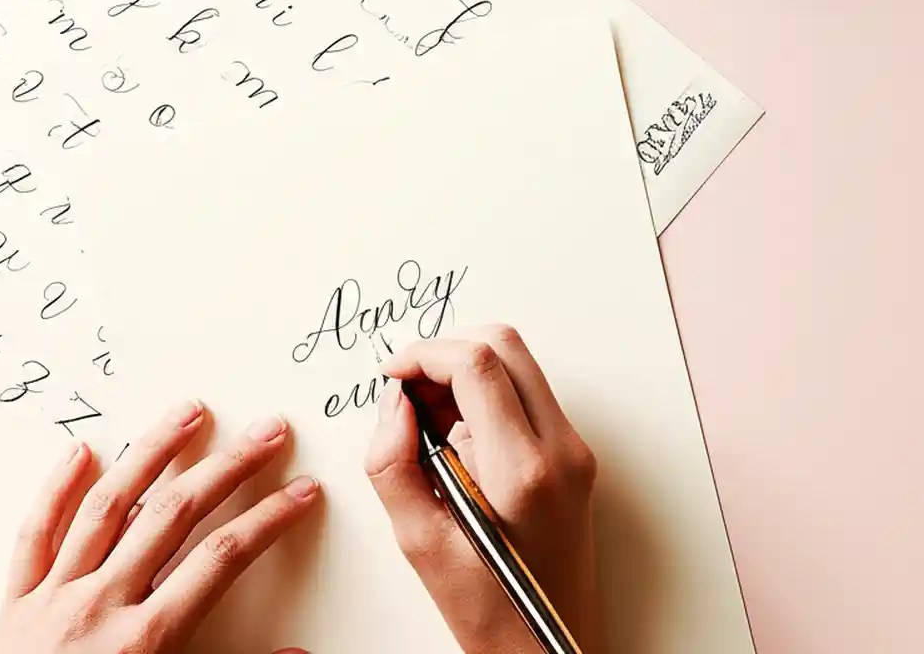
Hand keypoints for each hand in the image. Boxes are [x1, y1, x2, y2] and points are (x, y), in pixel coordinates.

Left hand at [0, 401, 317, 653]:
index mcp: (146, 644)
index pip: (222, 561)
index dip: (269, 521)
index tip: (302, 492)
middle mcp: (100, 608)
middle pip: (174, 517)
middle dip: (228, 468)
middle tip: (267, 432)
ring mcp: (53, 598)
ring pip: (107, 507)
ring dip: (151, 453)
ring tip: (187, 412)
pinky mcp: (14, 603)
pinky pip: (34, 535)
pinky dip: (55, 489)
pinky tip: (80, 450)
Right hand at [365, 325, 602, 653]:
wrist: (547, 651)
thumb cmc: (492, 611)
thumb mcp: (420, 542)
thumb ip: (393, 463)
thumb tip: (393, 403)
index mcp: (523, 471)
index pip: (478, 363)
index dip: (423, 355)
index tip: (392, 377)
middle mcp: (561, 450)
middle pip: (504, 344)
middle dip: (445, 352)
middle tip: (407, 393)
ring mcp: (573, 451)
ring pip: (517, 363)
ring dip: (464, 371)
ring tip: (427, 422)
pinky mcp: (571, 457)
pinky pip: (525, 393)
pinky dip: (483, 394)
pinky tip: (453, 438)